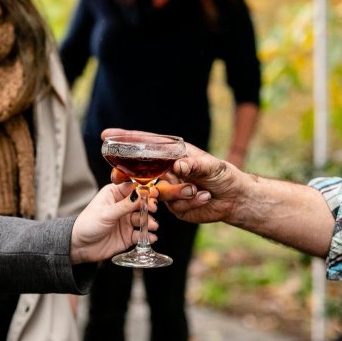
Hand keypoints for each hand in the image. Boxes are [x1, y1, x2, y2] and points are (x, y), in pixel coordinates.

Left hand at [69, 182, 157, 263]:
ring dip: (149, 222)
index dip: (144, 191)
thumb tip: (141, 194)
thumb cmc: (87, 225)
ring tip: (151, 226)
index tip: (152, 194)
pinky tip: (150, 237)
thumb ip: (125, 205)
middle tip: (152, 209)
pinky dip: (147, 236)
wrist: (79, 246)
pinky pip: (141, 234)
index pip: (133, 188)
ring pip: (143, 219)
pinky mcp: (128, 235)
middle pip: (141, 203)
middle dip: (149, 206)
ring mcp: (126, 221)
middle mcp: (122, 206)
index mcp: (114, 194)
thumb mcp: (106, 213)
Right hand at [100, 128, 240, 225]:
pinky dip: (188, 201)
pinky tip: (204, 197)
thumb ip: (195, 165)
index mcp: (174, 153)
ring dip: (176, 191)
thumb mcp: (212, 167)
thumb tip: (179, 165)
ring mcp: (168, 187)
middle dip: (126, 172)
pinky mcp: (174, 205)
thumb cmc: (225, 175)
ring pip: (155, 191)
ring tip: (197, 190)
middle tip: (116, 176)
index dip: (126, 139)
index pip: (146, 143)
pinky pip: (172, 204)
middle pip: (139, 169)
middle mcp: (168, 169)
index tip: (107, 135)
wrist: (235, 199)